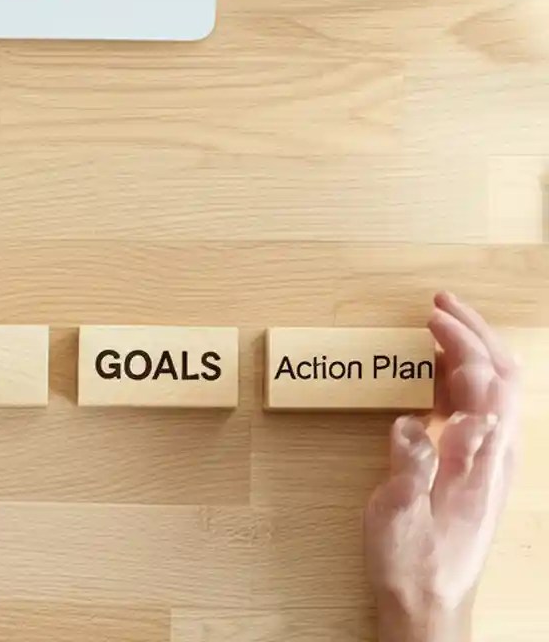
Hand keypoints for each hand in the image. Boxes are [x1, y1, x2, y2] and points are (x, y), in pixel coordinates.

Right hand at [364, 292, 519, 641]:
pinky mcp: (475, 466)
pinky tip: (437, 374)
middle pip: (501, 376)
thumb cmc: (412, 559)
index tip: (431, 316)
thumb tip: (416, 420)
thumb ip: (413, 464)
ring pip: (496, 390)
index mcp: (480, 460)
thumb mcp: (401, 513)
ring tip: (440, 325)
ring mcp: (489, 459)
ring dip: (472, 351)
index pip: (485, 383)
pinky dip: (462, 378)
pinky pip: (479, 408)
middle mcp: (495, 454)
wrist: (428, 599)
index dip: (462, 342)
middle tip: (440, 303)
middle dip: (474, 332)